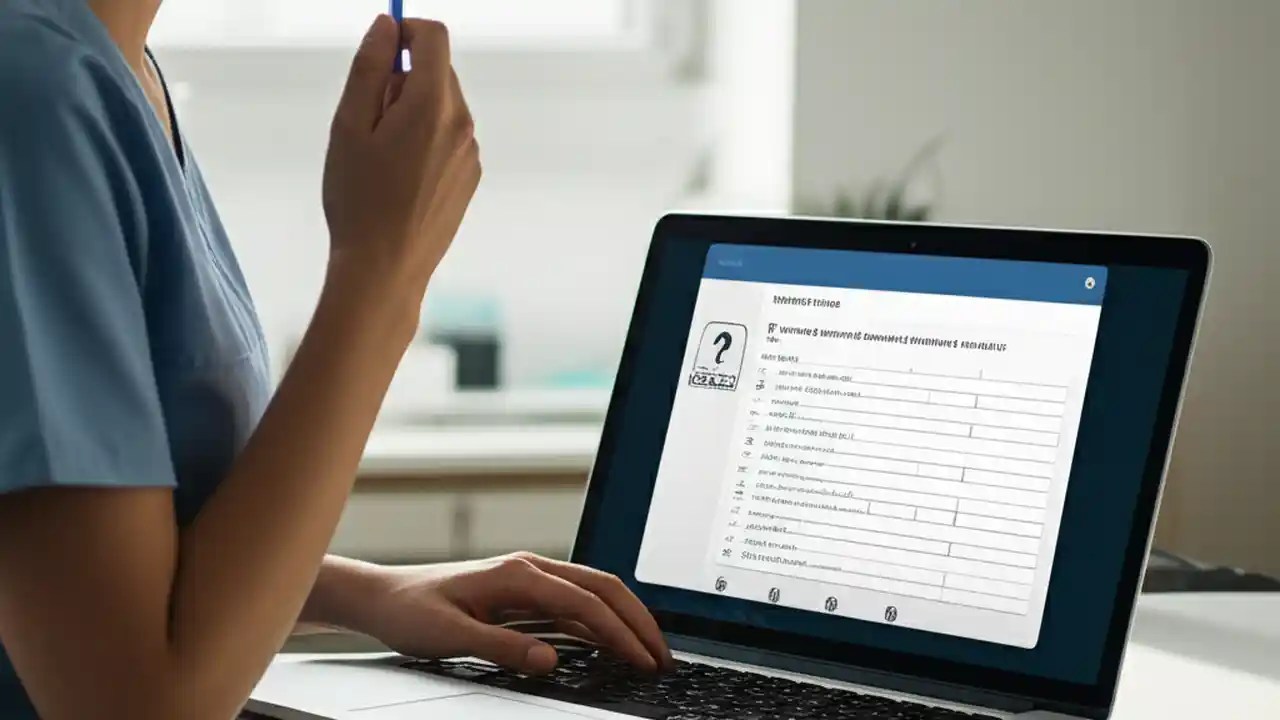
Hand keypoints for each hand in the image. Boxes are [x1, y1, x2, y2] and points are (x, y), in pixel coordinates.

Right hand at [322, 15, 479, 296]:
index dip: (405, 30)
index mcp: (432, 106)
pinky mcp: (471, 175)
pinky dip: (426, 138)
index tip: (381, 48)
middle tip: (369, 117)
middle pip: (439, 70)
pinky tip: (400, 176)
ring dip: (414, 109)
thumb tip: (386, 26)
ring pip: (444, 105)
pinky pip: (449, 137)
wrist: (385, 267)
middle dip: (404, 76)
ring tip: (382, 154)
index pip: (433, 37)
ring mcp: (471, 152)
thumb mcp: (349, 125)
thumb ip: (370, 67)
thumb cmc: (359, 200)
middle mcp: (462, 124)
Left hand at [350, 553, 673, 674]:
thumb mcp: (451, 635)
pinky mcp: (524, 596)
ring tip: (648, 654)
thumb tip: (550, 659)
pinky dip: (601, 626)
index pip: (586, 602)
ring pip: (594, 596)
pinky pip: (575, 608)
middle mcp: (531, 570)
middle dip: (638, 621)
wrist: (382, 596)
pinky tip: (612, 647)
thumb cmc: (410, 610)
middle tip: (662, 657)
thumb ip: (502, 647)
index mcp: (518, 574)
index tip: (643, 659)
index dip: (620, 632)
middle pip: (604, 588)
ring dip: (624, 622)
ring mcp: (530, 581)